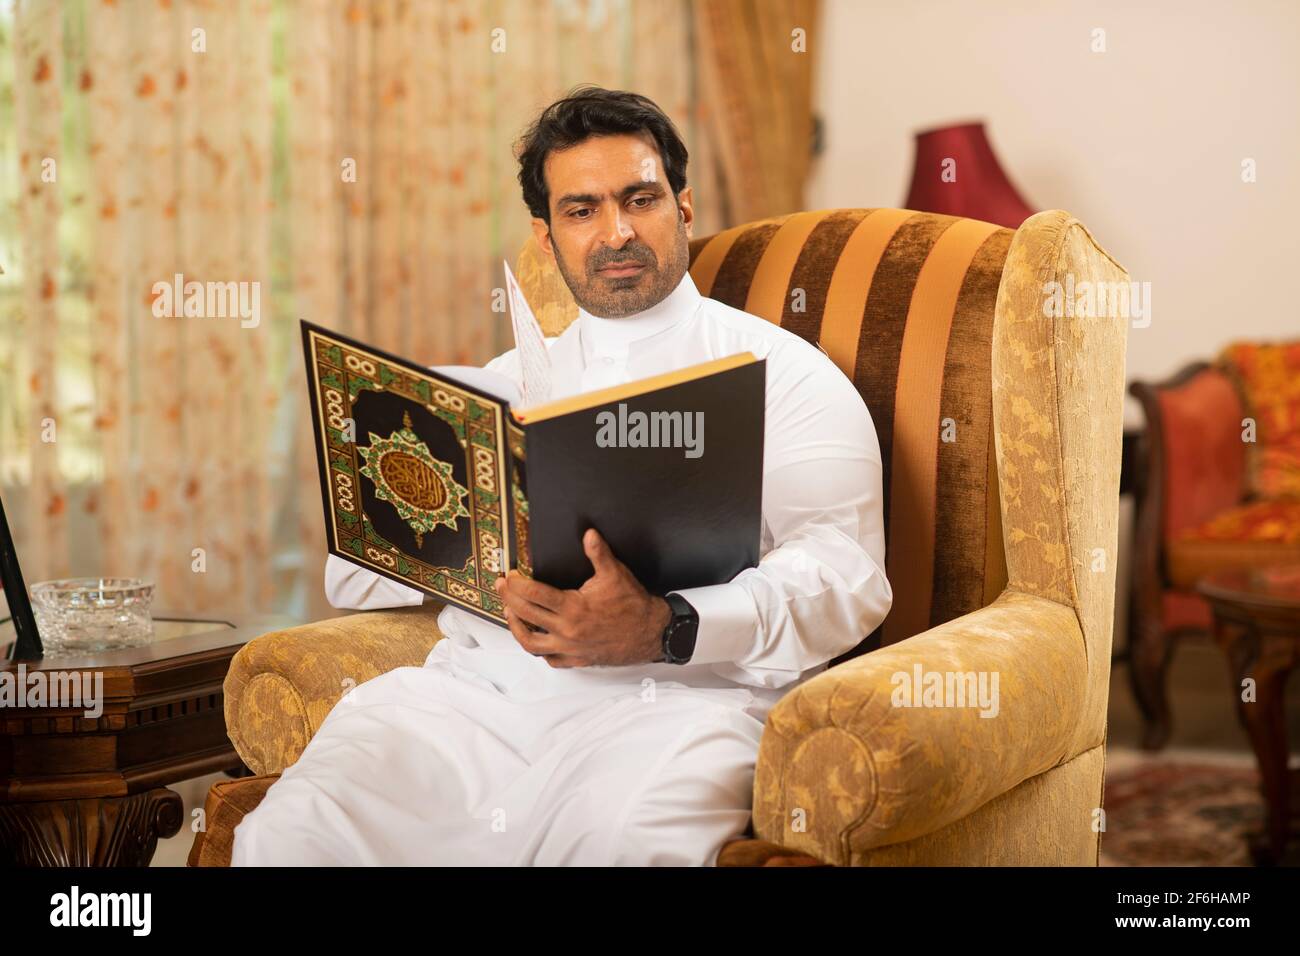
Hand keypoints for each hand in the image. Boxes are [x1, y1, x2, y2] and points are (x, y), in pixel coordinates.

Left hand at [495, 528, 670, 667]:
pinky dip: (539, 649)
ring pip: (531, 643)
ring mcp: (570, 648)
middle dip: (509, 599)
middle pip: (526, 615)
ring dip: (516, 627)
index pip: (534, 594)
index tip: (509, 576)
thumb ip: (598, 554)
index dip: (516, 584)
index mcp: (573, 608)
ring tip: (510, 613)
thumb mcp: (615, 574)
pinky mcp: (576, 659)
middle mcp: (567, 631)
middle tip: (503, 587)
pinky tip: (536, 638)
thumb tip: (589, 535)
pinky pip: (549, 659)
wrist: (651, 633)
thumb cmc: (633, 606)